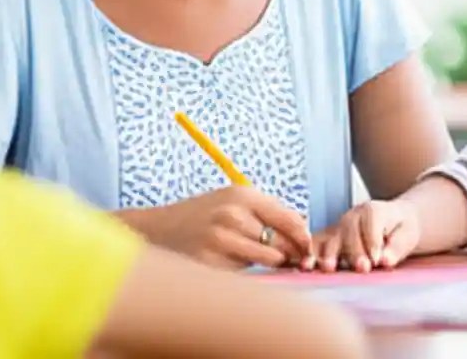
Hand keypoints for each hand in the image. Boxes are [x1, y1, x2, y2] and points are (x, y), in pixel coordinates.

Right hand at [120, 186, 311, 270]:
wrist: (158, 230)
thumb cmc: (202, 215)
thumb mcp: (233, 200)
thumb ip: (266, 211)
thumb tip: (303, 227)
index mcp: (243, 195)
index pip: (289, 218)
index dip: (304, 237)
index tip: (308, 247)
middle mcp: (233, 215)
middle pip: (282, 241)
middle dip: (292, 253)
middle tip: (296, 261)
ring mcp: (221, 240)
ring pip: (268, 259)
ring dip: (271, 263)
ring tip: (263, 259)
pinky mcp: (211, 262)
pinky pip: (246, 272)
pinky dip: (249, 271)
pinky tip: (239, 264)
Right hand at [313, 200, 419, 272]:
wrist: (394, 222)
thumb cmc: (401, 230)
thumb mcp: (408, 235)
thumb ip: (397, 247)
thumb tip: (384, 261)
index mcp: (373, 210)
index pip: (371, 223)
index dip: (373, 241)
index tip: (378, 260)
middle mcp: (352, 216)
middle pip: (349, 232)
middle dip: (355, 251)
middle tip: (363, 269)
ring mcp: (338, 227)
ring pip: (331, 238)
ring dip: (329, 254)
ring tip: (329, 268)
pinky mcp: (329, 239)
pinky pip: (317, 246)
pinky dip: (312, 255)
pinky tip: (307, 266)